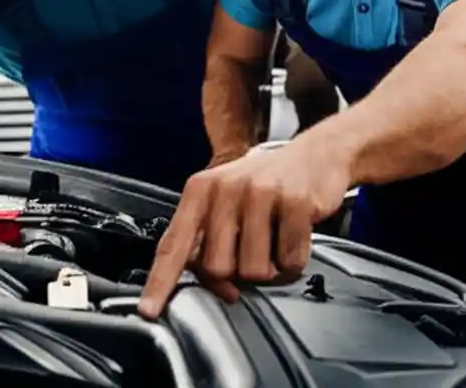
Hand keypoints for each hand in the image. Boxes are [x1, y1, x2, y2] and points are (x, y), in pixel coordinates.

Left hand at [138, 138, 352, 318]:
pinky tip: (294, 237)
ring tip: (274, 241)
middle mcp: (225, 188)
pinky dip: (294, 261)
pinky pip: (289, 261)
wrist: (315, 155)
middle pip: (217, 268)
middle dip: (236, 272)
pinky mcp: (295, 202)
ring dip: (269, 268)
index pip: (173, 244)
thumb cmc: (265, 185)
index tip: (149, 310)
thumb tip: (220, 288)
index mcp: (200, 190)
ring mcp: (260, 193)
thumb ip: (212, 243)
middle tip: (251, 250)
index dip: (160, 281)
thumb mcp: (226, 204)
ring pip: (254, 270)